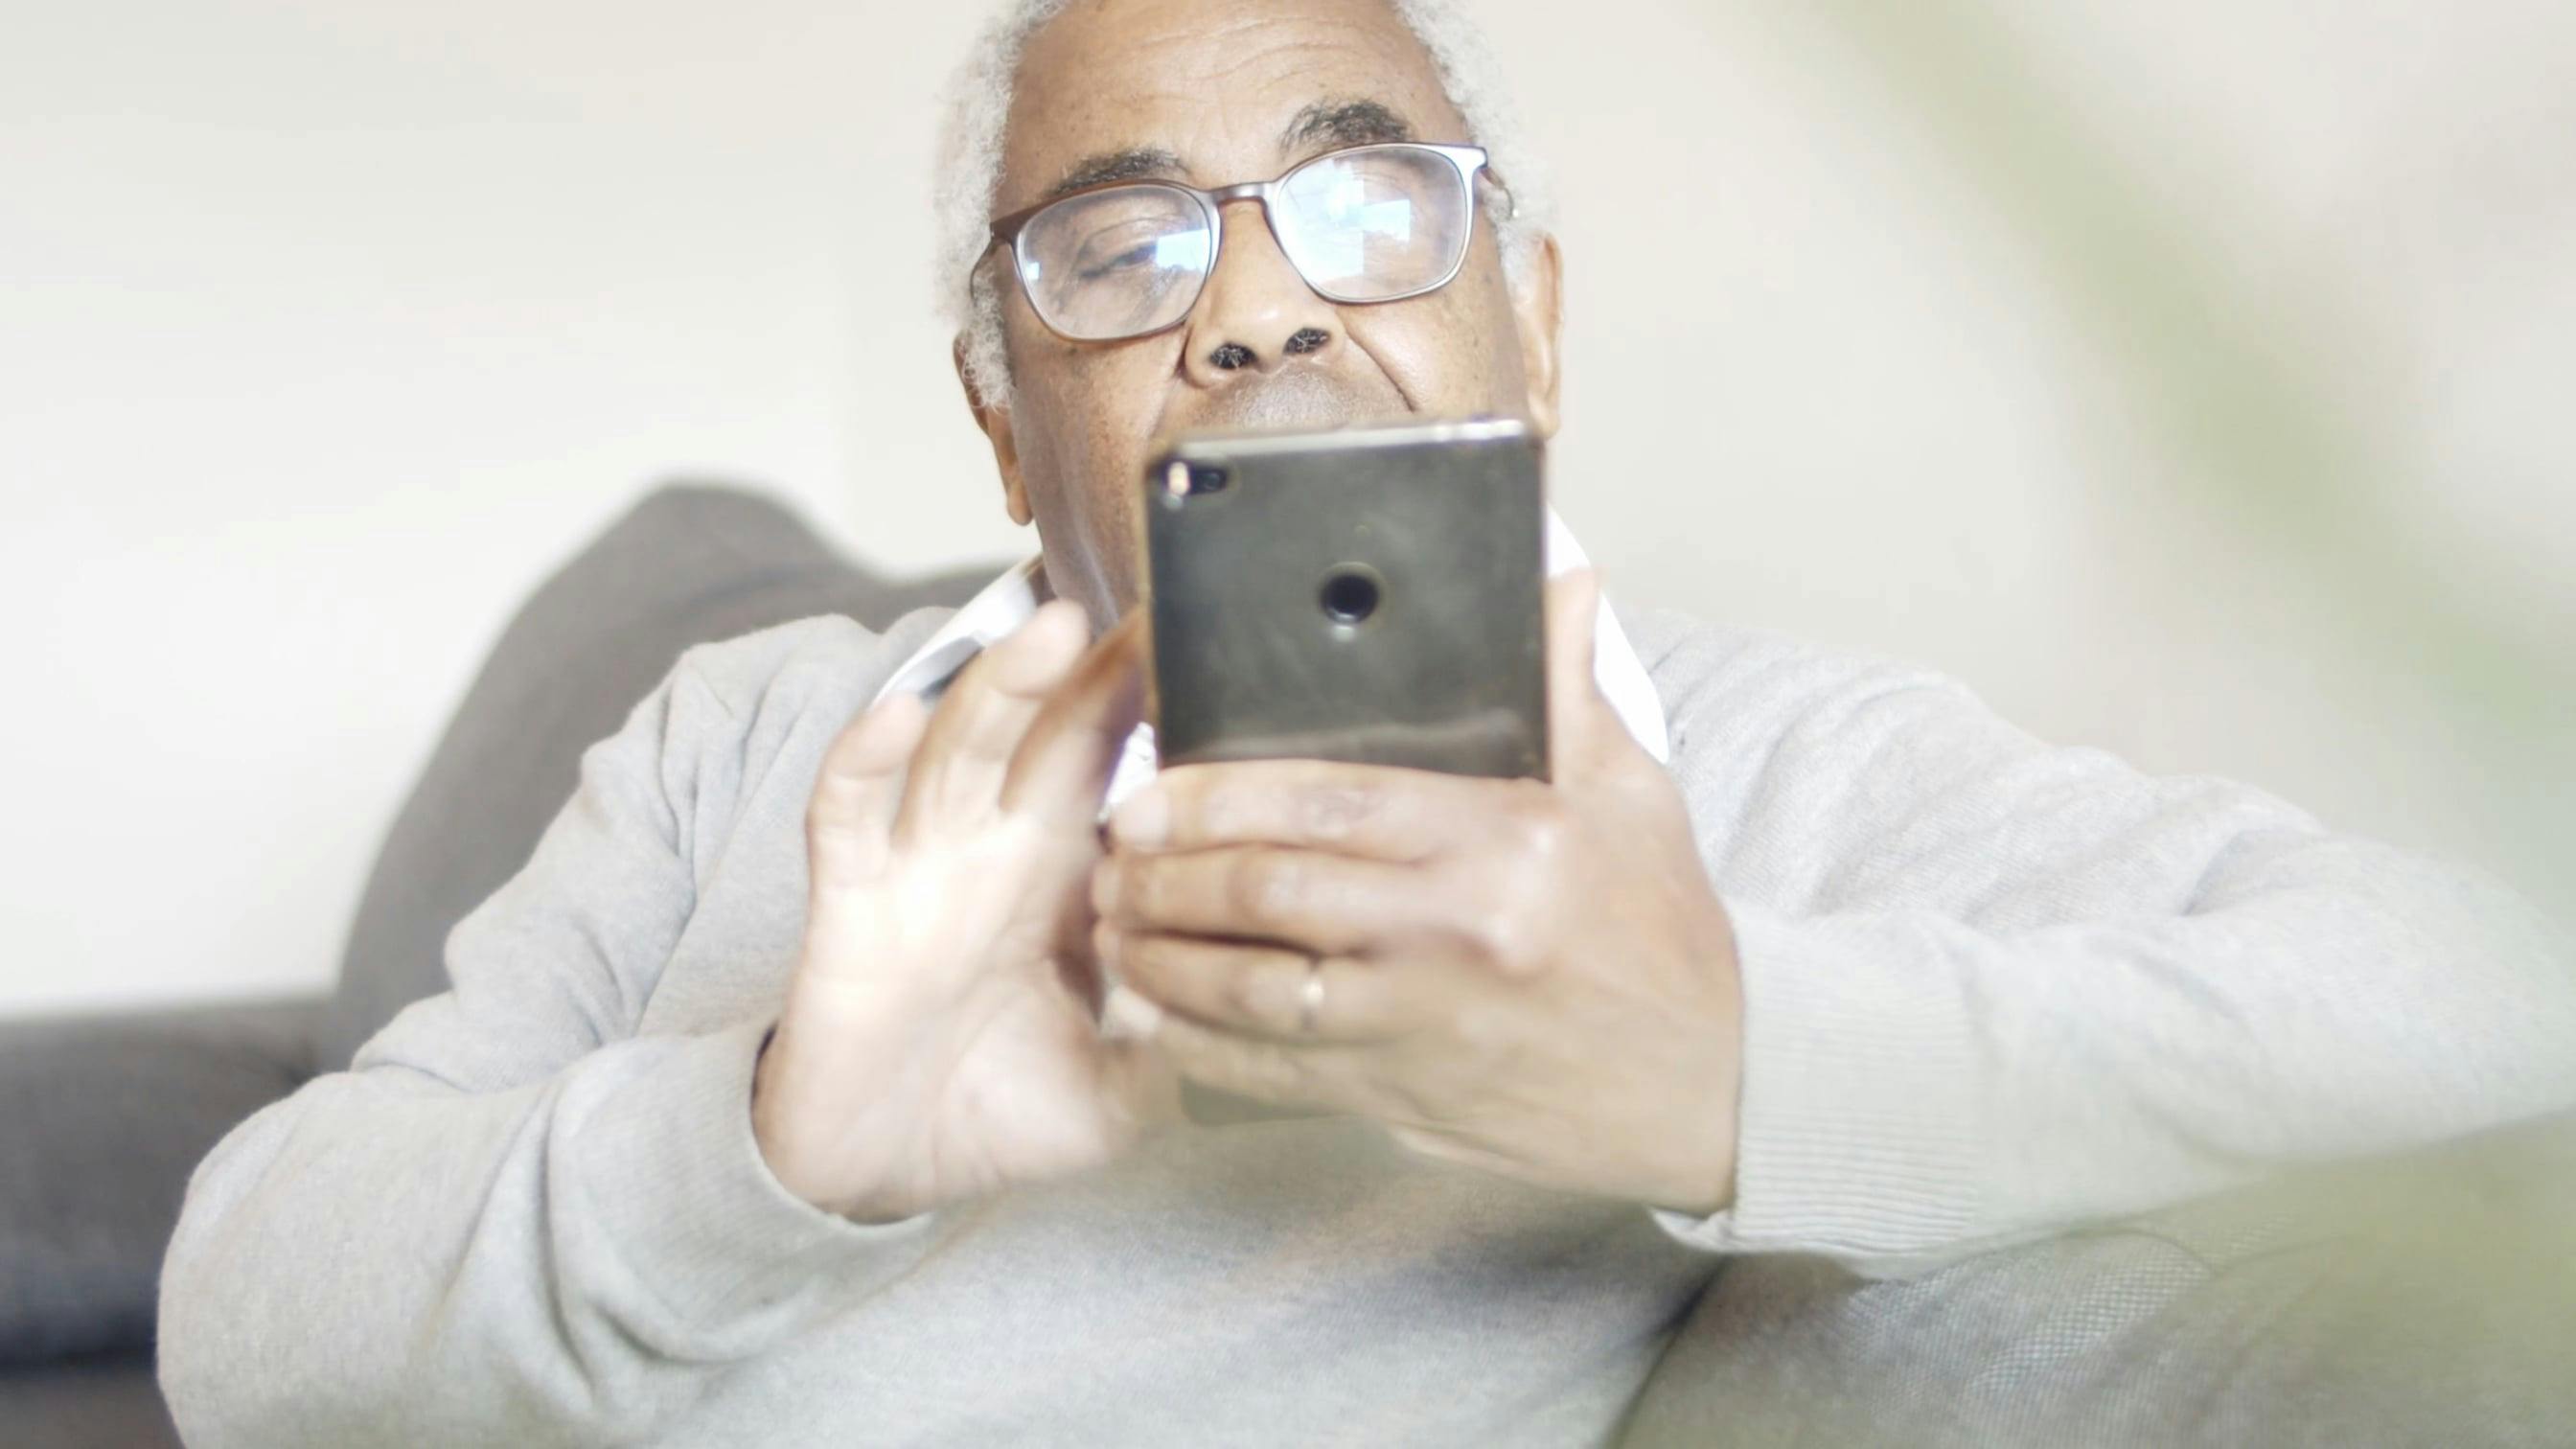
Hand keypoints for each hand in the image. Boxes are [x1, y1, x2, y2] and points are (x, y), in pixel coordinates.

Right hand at [754, 602, 1181, 1222]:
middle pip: (1052, 737)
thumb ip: (1190, 1053)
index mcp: (1070, 882)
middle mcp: (998, 851)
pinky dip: (864, 759)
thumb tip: (1273, 1025)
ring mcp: (921, 866)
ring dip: (1000, 687)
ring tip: (1054, 629)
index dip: (1166, 726)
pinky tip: (896, 712)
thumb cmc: (999, 1110)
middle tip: (1160, 606)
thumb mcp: (1122, 1091)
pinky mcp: (851, 901)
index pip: (1126, 779)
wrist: (879, 1169)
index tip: (1228, 664)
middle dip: (1101, 672)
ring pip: (959, 751)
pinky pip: (850, 816)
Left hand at [1092, 571, 1742, 1214]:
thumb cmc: (1661, 929)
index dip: (1216, 795)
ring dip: (1165, 958)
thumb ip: (1569, 690)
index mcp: (1502, 839)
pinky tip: (1156, 1017)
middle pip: (1269, 892)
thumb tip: (1563, 579)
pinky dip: (1202, 1045)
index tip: (1148, 789)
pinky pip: (1277, 1071)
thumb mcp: (1630, 795)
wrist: (1714, 1083)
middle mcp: (1454, 931)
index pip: (1325, 801)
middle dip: (1168, 872)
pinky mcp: (1407, 1096)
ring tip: (1116, 928)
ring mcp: (1424, 1023)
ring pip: (1254, 987)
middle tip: (1111, 853)